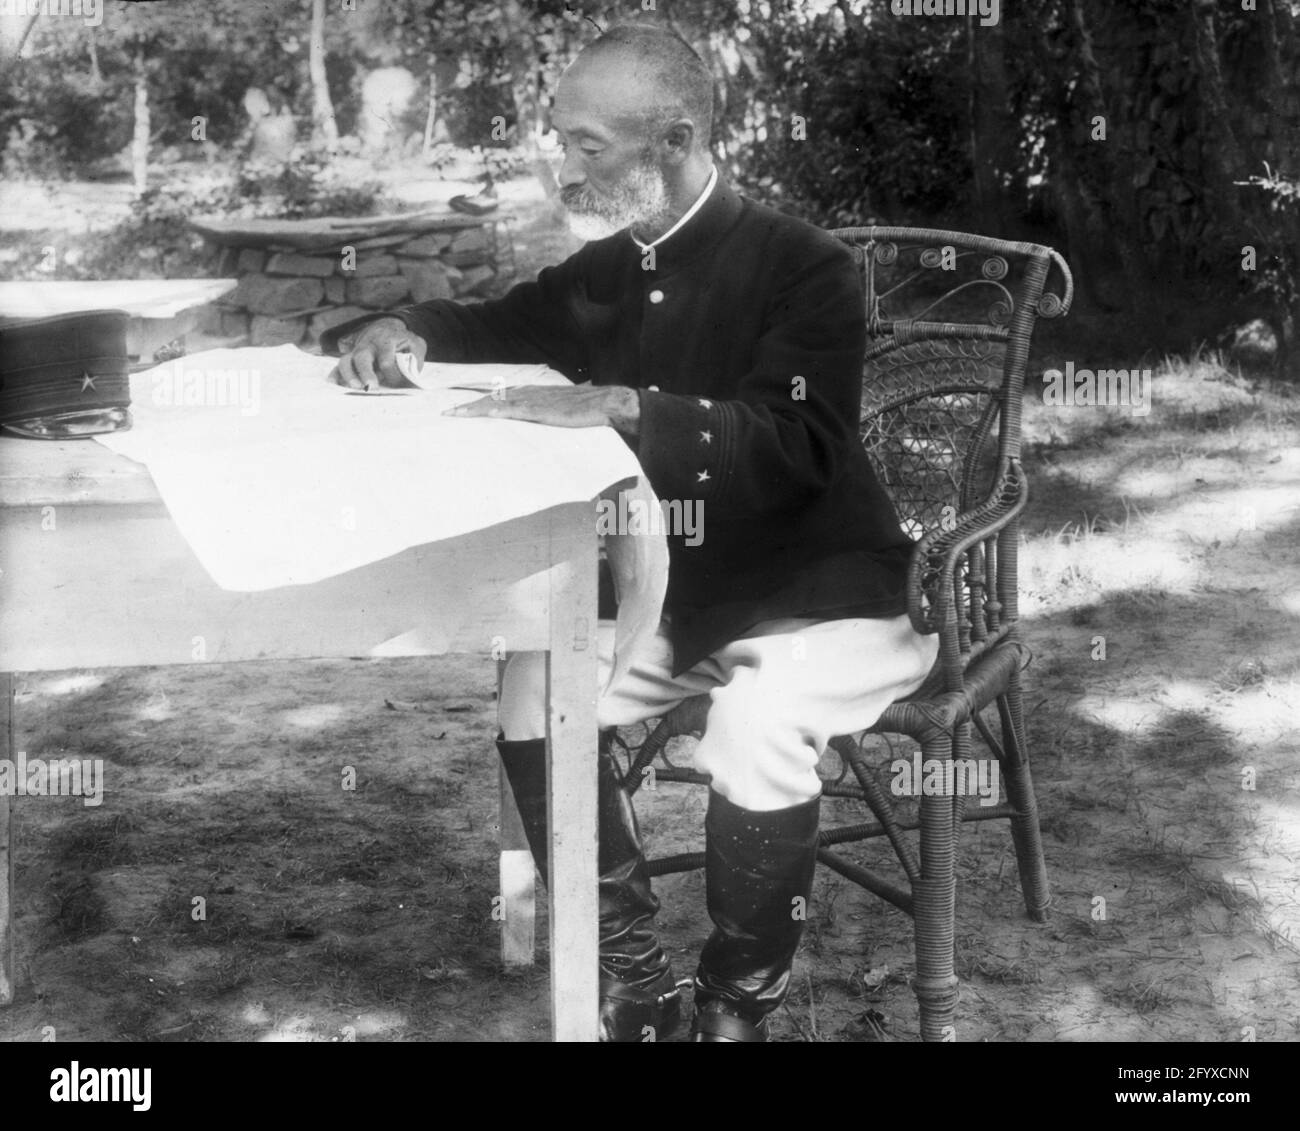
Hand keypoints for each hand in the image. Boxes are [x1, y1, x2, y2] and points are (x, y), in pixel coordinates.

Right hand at [329, 318, 427, 389]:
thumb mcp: (415, 345)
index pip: (386, 361)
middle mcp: (367, 345)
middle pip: (362, 358)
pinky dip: (334, 374)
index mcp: (386, 341)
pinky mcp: (349, 358)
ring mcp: (356, 351)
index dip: (392, 375)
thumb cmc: (403, 342)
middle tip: (371, 387)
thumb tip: (410, 374)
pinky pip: (338, 366)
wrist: (387, 329)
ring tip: (356, 388)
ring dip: (349, 375)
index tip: (399, 384)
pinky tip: (332, 383)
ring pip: (346, 360)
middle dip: (366, 373)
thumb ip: (415, 358)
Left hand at [443, 384, 639, 434]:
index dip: (480, 401)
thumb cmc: (588, 410)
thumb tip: (546, 423)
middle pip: (491, 397)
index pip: (500, 396)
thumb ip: (551, 415)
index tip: (462, 407)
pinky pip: (508, 411)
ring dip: (471, 409)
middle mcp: (528, 393)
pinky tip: (477, 414)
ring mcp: (532, 400)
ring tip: (452, 414)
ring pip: (494, 403)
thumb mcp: (564, 412)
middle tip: (446, 412)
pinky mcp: (537, 410)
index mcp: (533, 393)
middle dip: (468, 404)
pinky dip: (490, 411)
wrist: (605, 403)